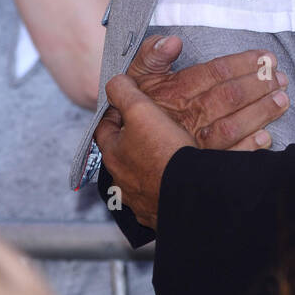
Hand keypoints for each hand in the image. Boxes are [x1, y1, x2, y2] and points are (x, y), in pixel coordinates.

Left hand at [94, 74, 189, 228]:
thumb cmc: (164, 151)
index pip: (104, 128)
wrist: (190, 194)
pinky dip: (161, 187)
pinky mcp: (156, 213)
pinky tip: (175, 181)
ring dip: (146, 167)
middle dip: (131, 142)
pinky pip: (155, 197)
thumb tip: (116, 82)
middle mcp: (121, 180)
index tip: (125, 105)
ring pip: (137, 177)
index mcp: (113, 154)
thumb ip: (125, 92)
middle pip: (121, 154)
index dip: (114, 113)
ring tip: (165, 156)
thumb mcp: (142, 110)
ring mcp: (138, 200)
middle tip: (149, 130)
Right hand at [118, 34, 290, 149]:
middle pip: (227, 98)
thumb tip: (171, 41)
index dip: (242, 63)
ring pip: (231, 127)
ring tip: (281, 99)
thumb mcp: (136, 78)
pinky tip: (266, 137)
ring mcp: (191, 145)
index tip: (265, 57)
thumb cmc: (134, 110)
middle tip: (279, 77)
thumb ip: (151, 56)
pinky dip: (247, 149)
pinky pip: (225, 158)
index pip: (213, 73)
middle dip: (258, 85)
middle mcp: (184, 118)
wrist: (121, 151)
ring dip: (260, 113)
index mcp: (172, 93)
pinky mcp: (196, 167)